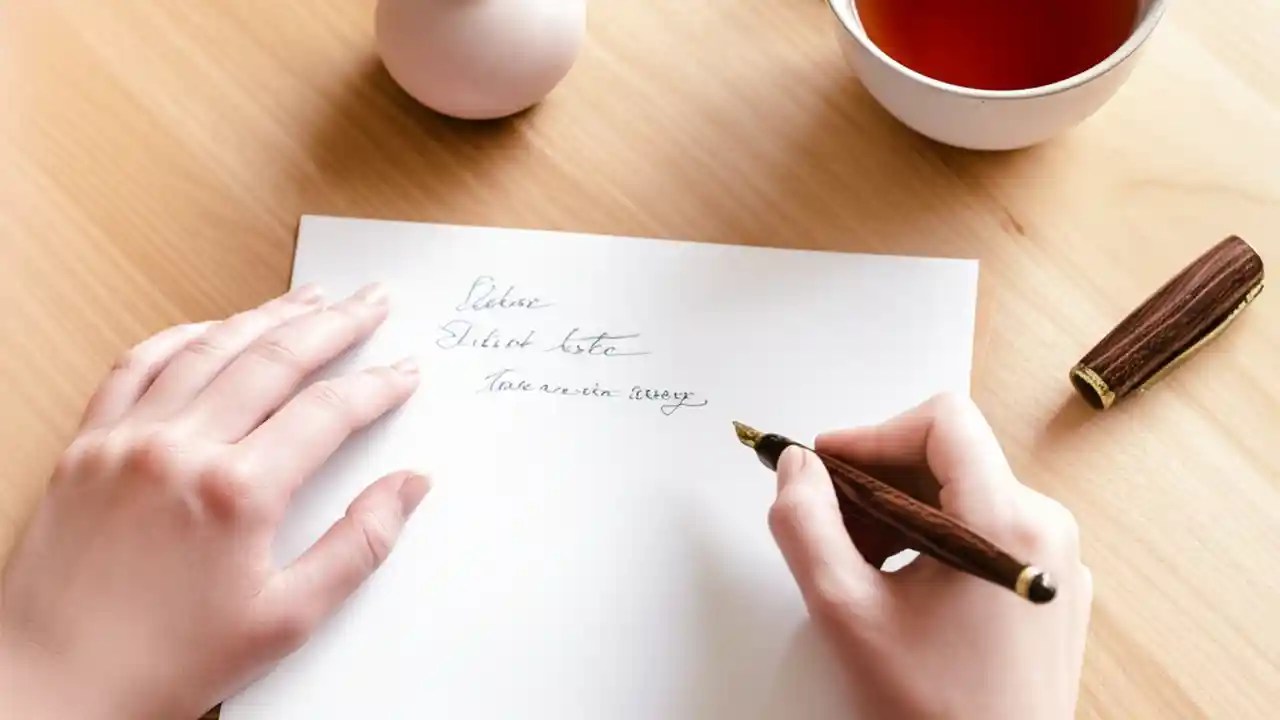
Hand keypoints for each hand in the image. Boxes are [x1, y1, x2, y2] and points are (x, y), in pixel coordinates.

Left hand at [0, 284, 427, 719]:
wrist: (53, 686)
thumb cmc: (166, 663)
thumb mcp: (286, 620)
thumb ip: (358, 546)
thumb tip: (408, 488)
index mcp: (238, 493)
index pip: (328, 412)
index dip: (377, 384)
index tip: (404, 370)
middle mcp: (181, 449)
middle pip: (276, 359)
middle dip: (335, 324)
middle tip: (372, 300)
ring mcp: (127, 439)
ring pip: (211, 348)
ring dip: (268, 316)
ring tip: (310, 297)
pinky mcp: (86, 446)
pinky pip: (137, 365)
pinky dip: (183, 336)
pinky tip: (213, 327)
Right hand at [768, 393, 1091, 719]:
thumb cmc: (937, 713)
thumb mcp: (846, 612)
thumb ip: (806, 525)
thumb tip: (797, 467)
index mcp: (1007, 522)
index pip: (942, 420)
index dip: (873, 432)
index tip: (827, 465)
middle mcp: (1045, 530)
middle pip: (950, 457)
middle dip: (878, 478)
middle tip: (827, 520)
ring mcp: (1055, 561)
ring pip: (964, 495)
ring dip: (899, 511)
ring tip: (857, 562)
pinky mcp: (1047, 588)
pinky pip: (985, 531)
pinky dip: (932, 540)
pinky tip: (896, 585)